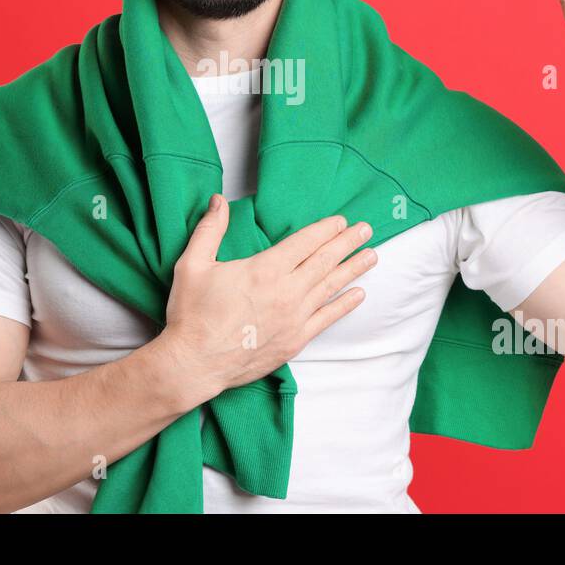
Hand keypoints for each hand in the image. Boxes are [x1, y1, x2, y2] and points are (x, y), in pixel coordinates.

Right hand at [159, 193, 376, 398]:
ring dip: (353, 269)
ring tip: (372, 256)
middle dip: (347, 242)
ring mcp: (294, 318)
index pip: (305, 242)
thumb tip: (219, 200)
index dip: (325, 230)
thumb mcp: (193, 264)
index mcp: (264, 269)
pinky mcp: (295, 340)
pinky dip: (345, 305)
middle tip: (365, 230)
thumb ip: (209, 229)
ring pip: (331, 287)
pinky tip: (359, 294)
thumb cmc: (192, 315)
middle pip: (324, 260)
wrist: (194, 363)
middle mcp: (286, 291)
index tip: (340, 221)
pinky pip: (327, 318)